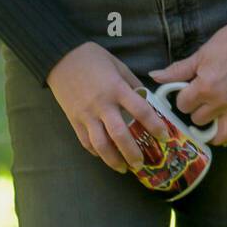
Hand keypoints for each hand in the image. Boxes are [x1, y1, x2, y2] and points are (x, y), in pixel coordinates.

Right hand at [46, 41, 171, 173]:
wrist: (61, 57)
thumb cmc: (93, 58)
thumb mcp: (118, 65)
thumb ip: (132, 82)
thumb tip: (145, 98)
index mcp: (117, 89)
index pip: (140, 111)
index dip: (155, 126)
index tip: (164, 137)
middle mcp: (102, 105)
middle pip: (120, 135)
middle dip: (133, 152)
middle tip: (142, 164)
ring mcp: (86, 115)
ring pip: (101, 144)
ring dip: (114, 160)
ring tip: (124, 168)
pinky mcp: (73, 120)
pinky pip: (86, 142)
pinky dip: (96, 152)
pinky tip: (105, 156)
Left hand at [148, 23, 226, 146]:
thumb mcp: (200, 54)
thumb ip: (177, 70)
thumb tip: (154, 77)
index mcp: (206, 87)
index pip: (183, 105)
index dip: (183, 98)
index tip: (189, 91)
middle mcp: (222, 102)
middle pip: (198, 120)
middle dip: (197, 110)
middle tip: (201, 99)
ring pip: (220, 135)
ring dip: (212, 130)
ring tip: (209, 123)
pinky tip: (225, 131)